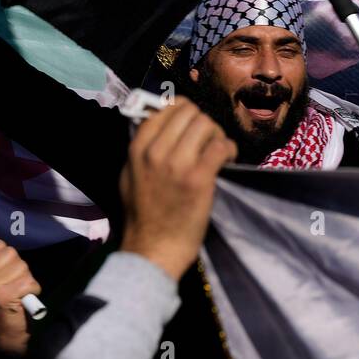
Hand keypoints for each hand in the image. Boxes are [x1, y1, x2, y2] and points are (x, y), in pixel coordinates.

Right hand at [0, 234, 41, 355]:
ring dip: (25, 278)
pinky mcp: (2, 296)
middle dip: (17, 267)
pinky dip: (32, 289)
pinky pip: (27, 281)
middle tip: (12, 284)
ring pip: (21, 266)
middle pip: (9, 252)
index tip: (0, 260)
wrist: (4, 334)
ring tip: (17, 292)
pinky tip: (23, 299)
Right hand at [118, 97, 237, 281]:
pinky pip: (221, 146)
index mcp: (138, 149)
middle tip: (208, 141)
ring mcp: (178, 164)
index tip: (192, 126)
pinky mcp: (199, 178)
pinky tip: (227, 162)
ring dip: (217, 135)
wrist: (153, 249)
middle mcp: (156, 152)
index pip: (166, 108)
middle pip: (190, 112)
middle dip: (204, 123)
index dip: (184, 112)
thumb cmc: (142, 215)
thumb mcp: (129, 175)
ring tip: (217, 152)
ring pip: (207, 124)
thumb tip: (157, 122)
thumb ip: (141, 148)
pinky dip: (229, 150)